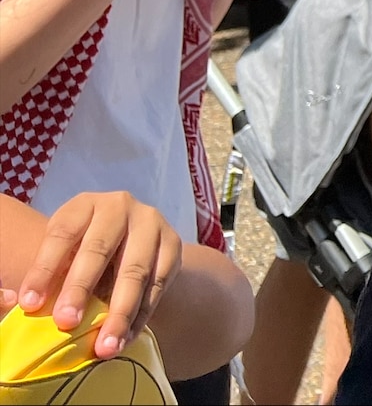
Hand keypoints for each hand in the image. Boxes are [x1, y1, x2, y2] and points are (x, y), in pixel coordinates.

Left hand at [4, 192, 180, 359]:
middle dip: (81, 289)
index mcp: (84, 205)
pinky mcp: (173, 246)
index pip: (61, 233)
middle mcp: (121, 207)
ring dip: (119, 312)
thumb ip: (39, 276)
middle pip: (99, 249)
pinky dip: (140, 316)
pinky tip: (124, 338)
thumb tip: (7, 300)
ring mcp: (152, 224)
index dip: (44, 269)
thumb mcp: (59, 253)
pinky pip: (158, 285)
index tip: (28, 304)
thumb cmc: (82, 252)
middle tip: (66, 323)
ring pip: (135, 270)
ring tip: (103, 346)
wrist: (131, 240)